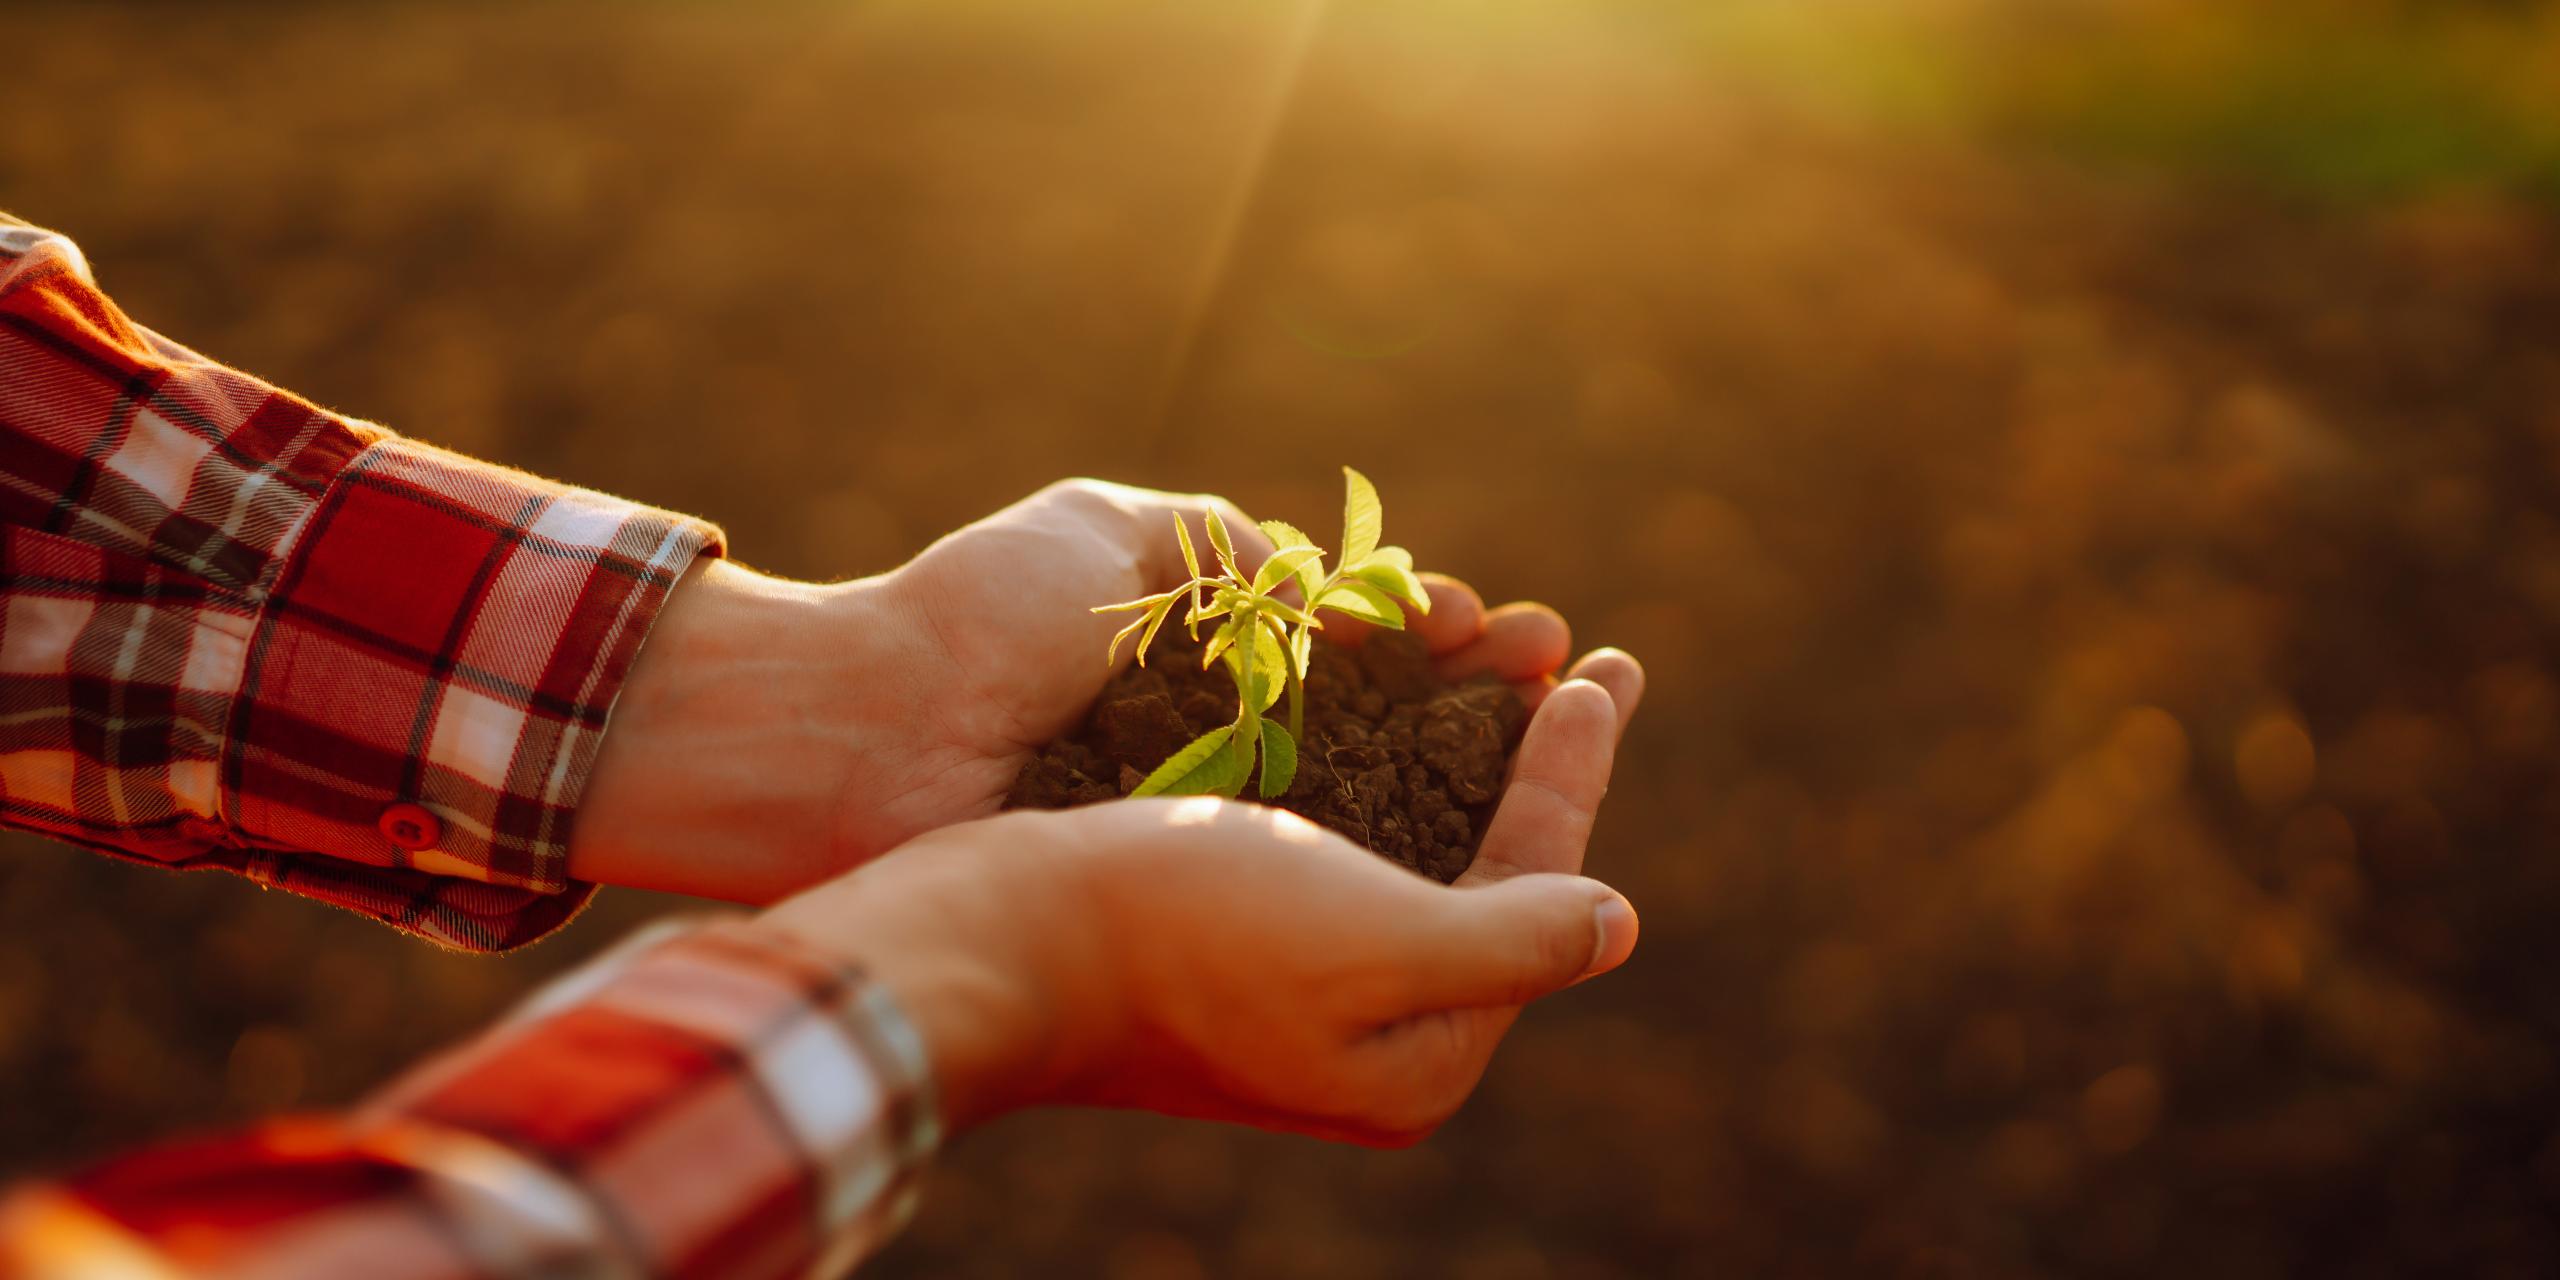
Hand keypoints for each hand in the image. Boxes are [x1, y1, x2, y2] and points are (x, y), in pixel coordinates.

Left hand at [573, 479, 1631, 901]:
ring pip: (1369, 792)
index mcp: (1201, 647)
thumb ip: (1225, 545)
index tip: (1499, 622)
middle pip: (1386, 717)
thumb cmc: (978, 622)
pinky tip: (1467, 822)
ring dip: (1464, 761)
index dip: (1433, 629)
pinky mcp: (1187, 882)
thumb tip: (1324, 579)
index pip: (1352, 637)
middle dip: (1480, 690)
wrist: (866, 736)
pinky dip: (1393, 841)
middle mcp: (1218, 736)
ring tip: (1552, 723)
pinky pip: (1310, 864)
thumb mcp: (1111, 533)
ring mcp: (1207, 817)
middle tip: (1566, 671)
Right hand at [755, 658, 1643, 1138]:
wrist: (989, 940)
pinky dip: (1363, 750)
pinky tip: (1368, 693)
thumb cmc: (1182, 933)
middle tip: (1563, 643)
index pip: (1537, 888)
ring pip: (1404, 833)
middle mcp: (1362, 1028)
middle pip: (1481, 861)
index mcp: (1418, 1053)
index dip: (1575, 768)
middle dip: (1524, 743)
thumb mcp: (1377, 945)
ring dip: (1447, 730)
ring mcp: (1290, 986)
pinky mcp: (1224, 935)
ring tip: (1476, 638)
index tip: (1609, 664)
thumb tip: (1616, 922)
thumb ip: (1513, 936)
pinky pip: (1329, 829)